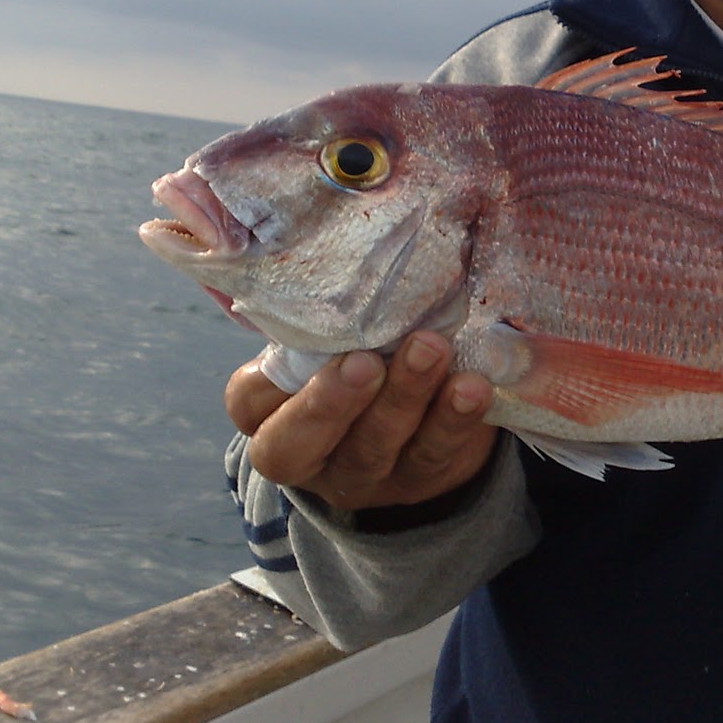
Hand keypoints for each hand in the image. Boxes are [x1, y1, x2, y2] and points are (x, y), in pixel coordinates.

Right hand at [224, 332, 498, 509]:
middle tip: (367, 360)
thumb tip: (341, 241)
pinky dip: (454, 419)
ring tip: (433, 349)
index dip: (270, 385)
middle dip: (333, 403)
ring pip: (373, 448)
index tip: (309, 346)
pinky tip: (472, 386)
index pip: (250, 403)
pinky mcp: (420, 481)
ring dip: (404, 398)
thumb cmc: (364, 353)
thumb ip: (329, 312)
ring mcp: (363, 474)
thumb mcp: (334, 337)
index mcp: (270, 413)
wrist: (427, 418)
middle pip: (299, 444)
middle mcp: (307, 453)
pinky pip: (434, 454)